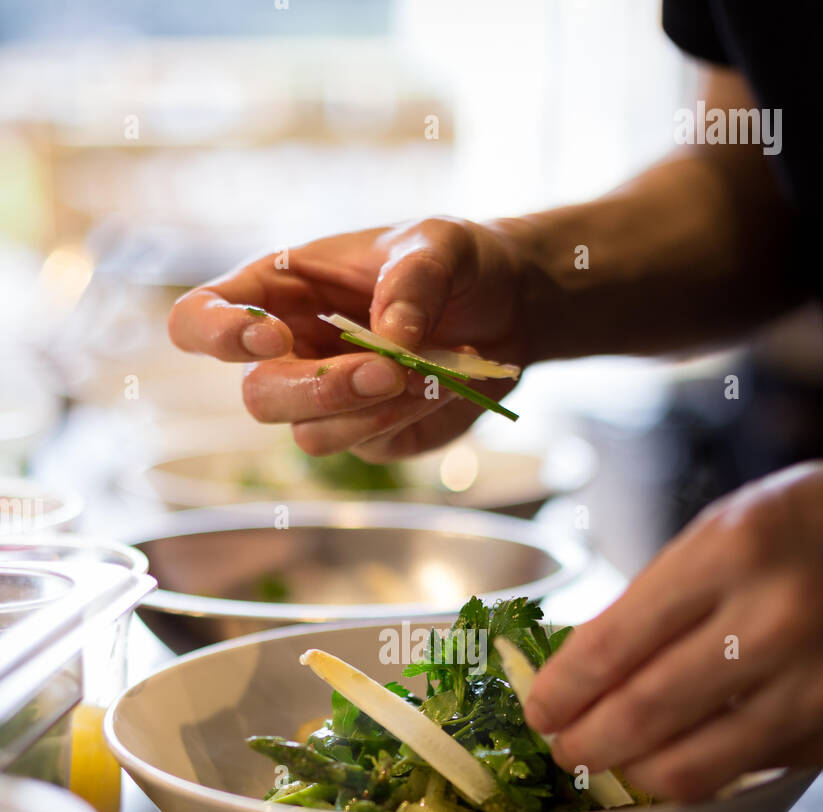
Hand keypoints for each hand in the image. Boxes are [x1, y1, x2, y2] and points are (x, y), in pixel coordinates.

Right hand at [168, 218, 525, 460]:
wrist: (510, 308)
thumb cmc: (456, 263)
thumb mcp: (441, 243)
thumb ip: (414, 279)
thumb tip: (390, 337)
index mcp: (276, 291)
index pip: (198, 320)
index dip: (217, 334)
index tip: (273, 335)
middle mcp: (289, 351)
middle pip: (258, 395)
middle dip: (318, 390)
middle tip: (388, 372)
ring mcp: (325, 401)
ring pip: (310, 434)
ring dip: (372, 409)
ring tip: (432, 369)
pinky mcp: (368, 434)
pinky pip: (369, 442)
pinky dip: (411, 415)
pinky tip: (444, 381)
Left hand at [525, 458, 822, 799]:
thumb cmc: (812, 527)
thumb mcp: (727, 529)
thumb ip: (657, 599)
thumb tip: (580, 672)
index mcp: (733, 551)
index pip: (611, 646)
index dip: (561, 691)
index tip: (540, 709)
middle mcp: (777, 622)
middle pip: (642, 717)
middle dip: (585, 744)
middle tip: (567, 747)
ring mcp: (819, 685)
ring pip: (691, 770)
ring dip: (636, 773)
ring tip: (618, 760)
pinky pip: (750, 771)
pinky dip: (707, 769)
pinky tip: (690, 750)